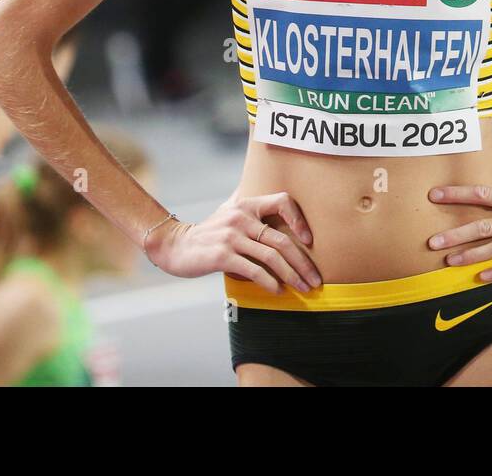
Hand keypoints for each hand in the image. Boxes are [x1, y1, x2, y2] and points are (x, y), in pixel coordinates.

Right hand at [144, 191, 321, 293]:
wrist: (176, 246)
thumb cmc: (210, 233)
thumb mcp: (229, 211)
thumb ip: (252, 207)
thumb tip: (280, 203)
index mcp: (247, 204)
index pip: (283, 201)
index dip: (300, 220)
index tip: (310, 241)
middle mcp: (241, 217)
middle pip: (282, 239)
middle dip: (303, 262)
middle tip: (315, 279)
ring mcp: (231, 236)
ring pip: (271, 256)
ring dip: (292, 275)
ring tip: (303, 288)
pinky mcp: (222, 256)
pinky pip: (254, 270)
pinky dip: (270, 282)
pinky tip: (278, 290)